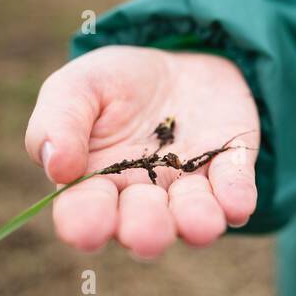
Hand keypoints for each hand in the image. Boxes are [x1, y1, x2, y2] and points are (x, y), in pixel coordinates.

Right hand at [24, 46, 259, 257]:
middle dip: (147, 230)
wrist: (174, 61)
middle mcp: (142, 199)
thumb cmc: (113, 85)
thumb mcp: (75, 87)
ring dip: (196, 223)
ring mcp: (188, 188)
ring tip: (201, 226)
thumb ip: (58, 121)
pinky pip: (236, 189)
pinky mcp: (230, 169)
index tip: (86, 230)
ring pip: (193, 218)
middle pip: (144, 226)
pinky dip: (237, 197)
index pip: (84, 215)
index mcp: (94, 185)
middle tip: (146, 234)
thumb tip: (57, 166)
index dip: (85, 225)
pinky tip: (238, 203)